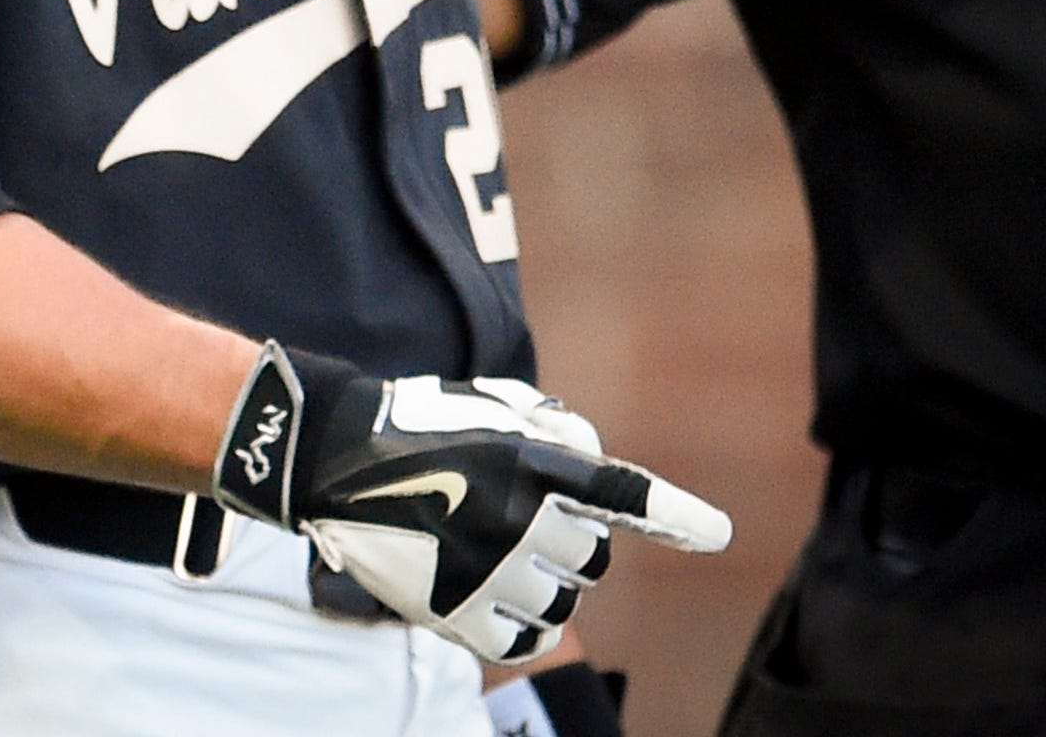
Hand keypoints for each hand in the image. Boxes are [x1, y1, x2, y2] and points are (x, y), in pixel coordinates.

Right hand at [211, 344, 729, 663]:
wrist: (329, 457)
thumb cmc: (418, 424)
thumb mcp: (490, 405)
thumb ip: (556, 431)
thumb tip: (605, 476)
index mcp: (529, 461)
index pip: (620, 491)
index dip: (674, 515)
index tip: (716, 536)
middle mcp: (515, 518)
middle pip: (593, 557)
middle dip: (573, 542)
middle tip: (526, 525)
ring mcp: (484, 569)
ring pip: (561, 603)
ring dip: (545, 586)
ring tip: (503, 561)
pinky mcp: (452, 610)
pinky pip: (521, 641)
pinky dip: (520, 628)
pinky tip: (501, 607)